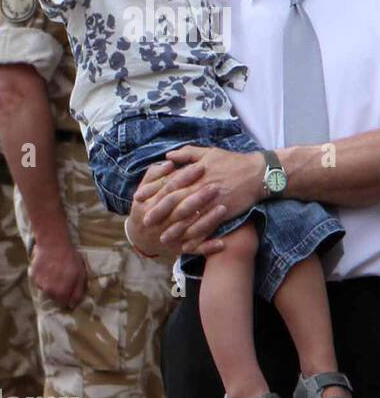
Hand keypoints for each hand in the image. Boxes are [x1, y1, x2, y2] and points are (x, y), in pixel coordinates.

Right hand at [30, 232, 86, 309]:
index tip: (70, 288)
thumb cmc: (70, 259)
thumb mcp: (80, 276)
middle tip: (64, 278)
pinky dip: (44, 278)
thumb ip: (77, 293)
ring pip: (46, 290)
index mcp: (61, 293)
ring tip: (55, 272)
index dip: (68, 298)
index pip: (64, 304)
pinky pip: (40, 282)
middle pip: (54, 298)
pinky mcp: (33, 276)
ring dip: (51, 285)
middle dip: (59, 291)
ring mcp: (39, 283)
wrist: (53, 244)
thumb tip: (72, 306)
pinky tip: (48, 268)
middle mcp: (48, 291)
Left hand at [140, 146, 260, 252]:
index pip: (168, 181)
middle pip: (175, 201)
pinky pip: (207, 226)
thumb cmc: (232, 162)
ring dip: (175, 229)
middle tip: (145, 222)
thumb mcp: (208, 153)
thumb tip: (167, 156)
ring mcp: (212, 200)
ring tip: (163, 238)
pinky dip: (197, 237)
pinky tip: (187, 245)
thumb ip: (186, 154)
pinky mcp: (223, 211)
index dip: (152, 190)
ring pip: (189, 217)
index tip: (138, 198)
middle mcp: (200, 186)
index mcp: (195, 173)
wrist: (259, 173)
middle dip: (159, 212)